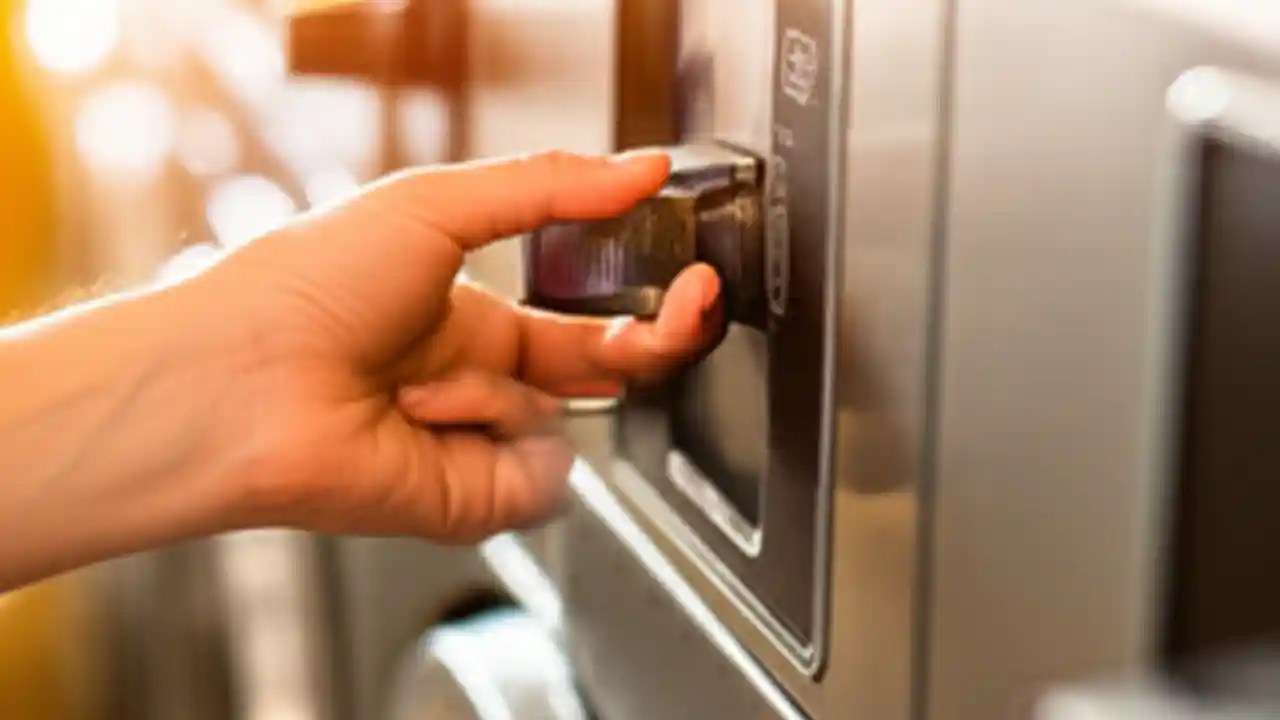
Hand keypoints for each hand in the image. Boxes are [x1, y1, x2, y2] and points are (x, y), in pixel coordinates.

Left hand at [191, 151, 722, 541]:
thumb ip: (548, 188)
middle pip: (603, 376)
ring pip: (560, 426)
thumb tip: (639, 169)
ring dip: (497, 392)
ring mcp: (475, 448)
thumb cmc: (306, 288)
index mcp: (474, 319)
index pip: (590, 324)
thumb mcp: (435, 205)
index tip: (695, 274)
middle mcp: (478, 386)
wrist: (238, 382)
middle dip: (657, 340)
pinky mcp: (468, 503)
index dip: (649, 304)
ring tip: (414, 382)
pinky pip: (536, 478)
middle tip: (691, 306)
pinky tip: (421, 421)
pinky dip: (488, 439)